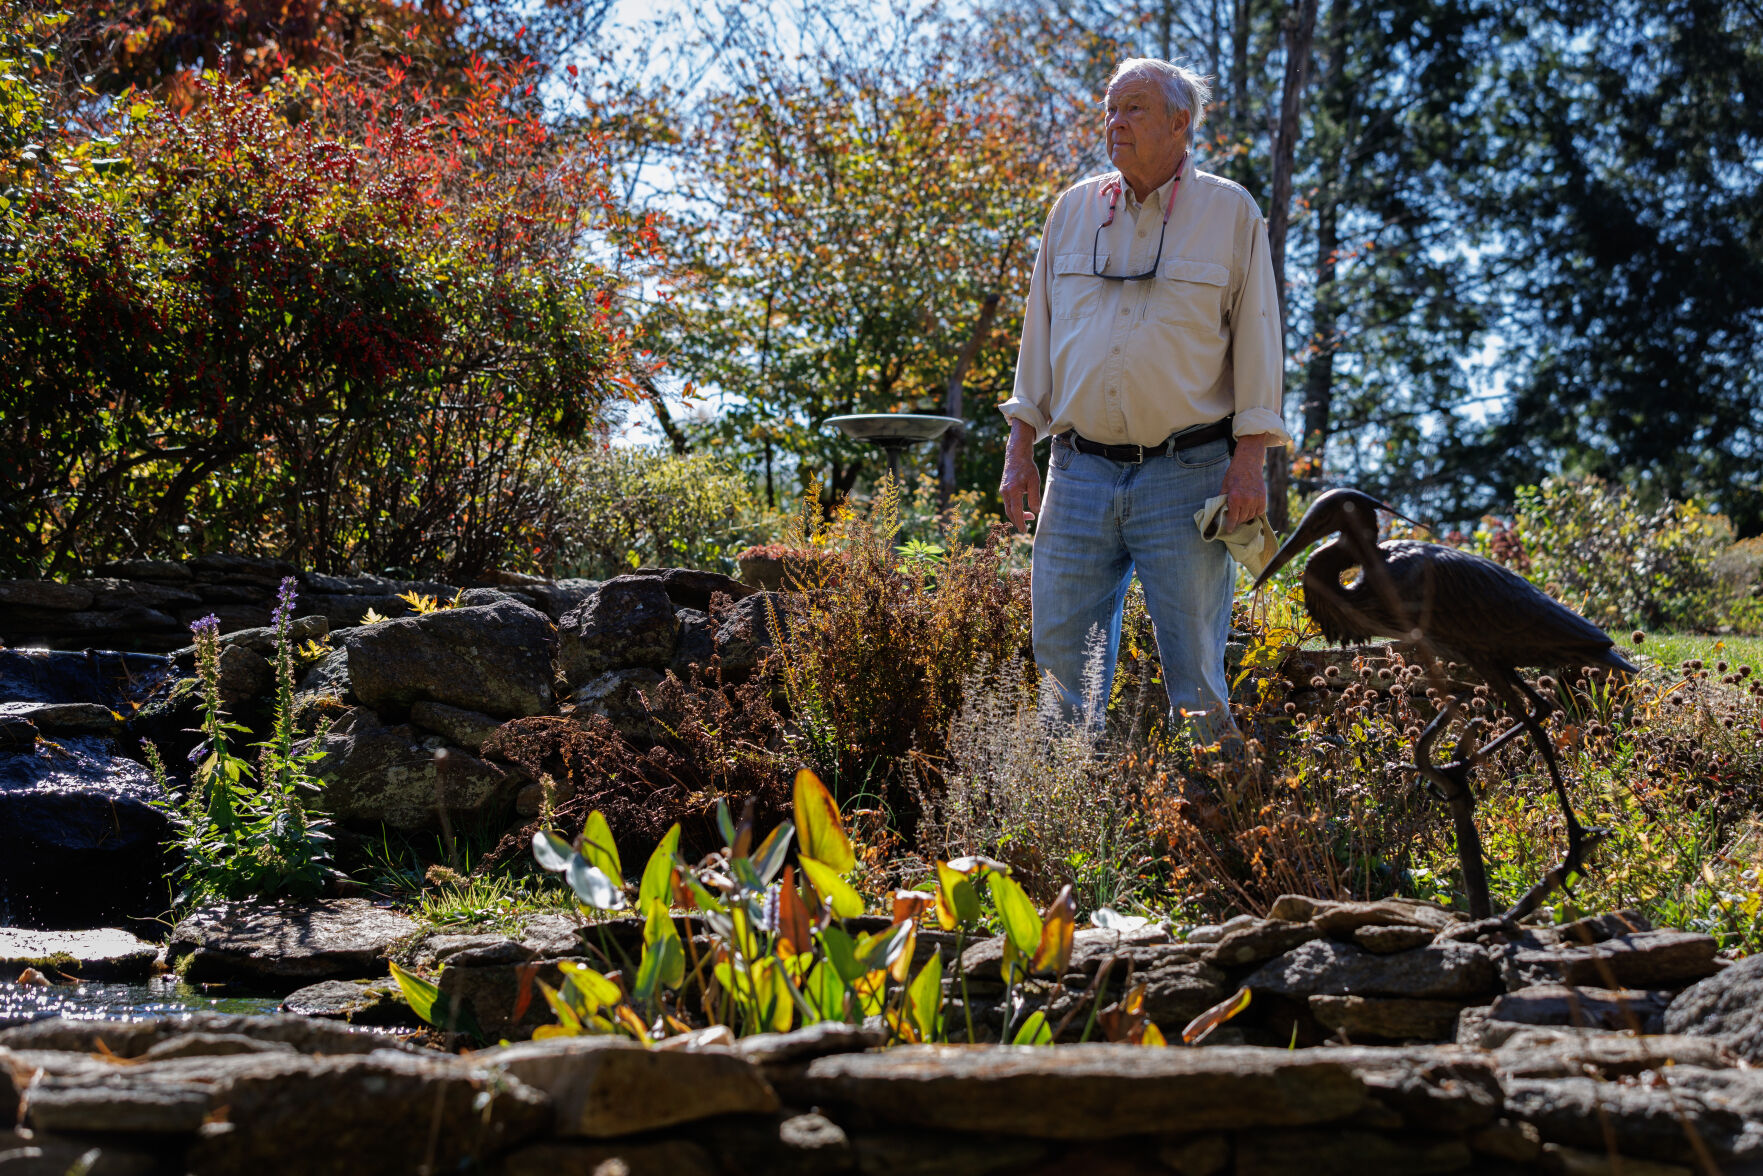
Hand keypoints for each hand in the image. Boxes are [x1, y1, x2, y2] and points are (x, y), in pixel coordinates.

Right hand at [1000, 419, 1041, 533]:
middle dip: (1018, 521)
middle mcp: (1005, 492)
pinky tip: (1023, 507)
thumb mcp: (1034, 481)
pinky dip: (1014, 508)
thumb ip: (1034, 497)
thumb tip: (1036, 512)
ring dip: (1017, 515)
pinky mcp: (1003, 489)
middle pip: (1010, 513)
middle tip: (1027, 526)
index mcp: (1013, 491)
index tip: (1024, 531)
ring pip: (1008, 508)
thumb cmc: (1027, 468)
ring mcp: (1002, 491)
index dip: (1020, 522)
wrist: (1016, 456)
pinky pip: (1008, 503)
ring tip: (1029, 516)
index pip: (1016, 511)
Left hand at [1221, 434, 1271, 529]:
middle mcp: (1247, 500)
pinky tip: (1250, 510)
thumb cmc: (1234, 474)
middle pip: (1242, 519)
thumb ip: (1223, 500)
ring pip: (1251, 516)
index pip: (1233, 518)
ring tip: (1241, 514)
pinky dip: (1255, 513)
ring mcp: (1256, 499)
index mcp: (1235, 498)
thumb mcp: (1224, 487)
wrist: (1248, 463)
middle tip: (1234, 521)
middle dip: (1237, 521)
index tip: (1229, 530)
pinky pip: (1260, 511)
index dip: (1230, 526)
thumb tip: (1220, 512)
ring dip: (1246, 517)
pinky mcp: (1263, 498)